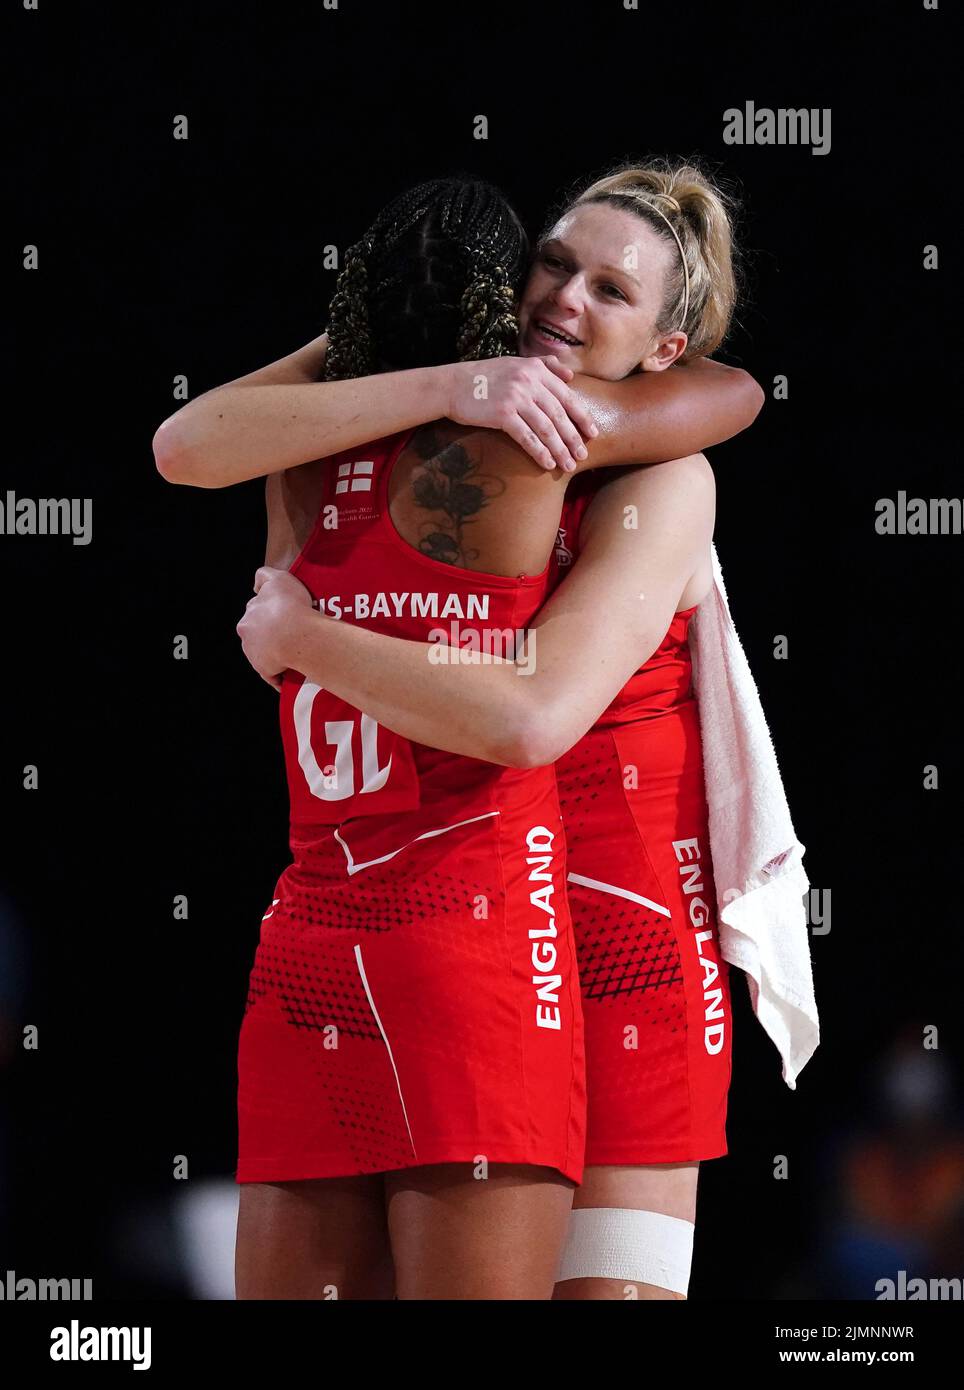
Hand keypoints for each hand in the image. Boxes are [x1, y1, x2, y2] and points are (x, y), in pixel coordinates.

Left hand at [236, 566, 313, 690]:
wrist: (297, 636)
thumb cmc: (290, 606)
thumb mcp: (278, 579)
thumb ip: (264, 577)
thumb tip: (256, 586)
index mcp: (247, 619)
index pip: (255, 614)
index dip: (269, 613)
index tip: (283, 613)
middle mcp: (247, 637)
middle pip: (258, 635)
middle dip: (270, 634)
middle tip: (293, 632)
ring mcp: (255, 656)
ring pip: (265, 654)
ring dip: (276, 653)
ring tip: (297, 651)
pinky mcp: (265, 672)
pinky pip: (273, 675)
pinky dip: (281, 675)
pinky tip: (293, 673)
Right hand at [444, 357, 597, 471]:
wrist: (451, 385)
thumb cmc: (484, 377)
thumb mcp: (515, 364)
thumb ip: (544, 366)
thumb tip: (570, 377)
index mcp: (535, 369)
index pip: (566, 396)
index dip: (581, 416)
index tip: (592, 433)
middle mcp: (528, 381)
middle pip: (559, 414)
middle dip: (573, 437)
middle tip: (582, 454)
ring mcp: (515, 397)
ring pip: (546, 427)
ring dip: (560, 449)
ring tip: (569, 464)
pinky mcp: (502, 414)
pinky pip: (527, 437)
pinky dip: (540, 452)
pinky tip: (548, 463)